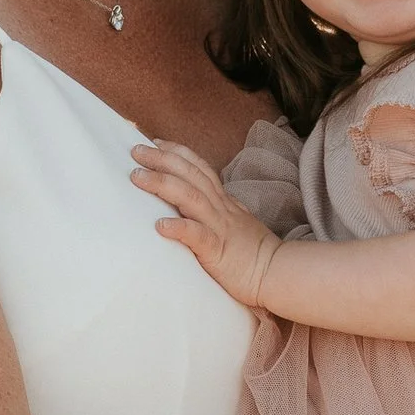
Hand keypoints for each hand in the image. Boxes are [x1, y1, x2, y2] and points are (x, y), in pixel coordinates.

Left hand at [132, 141, 277, 307]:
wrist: (279, 273)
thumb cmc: (254, 253)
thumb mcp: (236, 222)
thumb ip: (218, 210)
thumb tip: (198, 202)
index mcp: (224, 201)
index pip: (200, 167)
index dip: (178, 152)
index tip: (156, 142)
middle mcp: (220, 208)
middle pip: (190, 174)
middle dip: (162, 159)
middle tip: (136, 150)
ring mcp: (220, 227)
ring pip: (190, 197)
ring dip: (162, 184)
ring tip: (137, 177)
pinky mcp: (218, 250)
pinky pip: (197, 236)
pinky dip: (179, 228)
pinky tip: (160, 225)